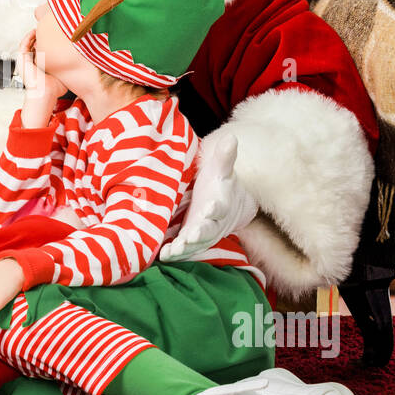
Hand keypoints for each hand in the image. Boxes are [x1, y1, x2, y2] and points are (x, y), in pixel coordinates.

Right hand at [16, 30, 66, 123]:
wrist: (45, 93)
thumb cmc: (54, 88)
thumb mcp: (63, 73)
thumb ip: (68, 66)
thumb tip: (80, 60)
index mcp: (38, 66)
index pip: (41, 50)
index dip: (47, 42)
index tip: (55, 36)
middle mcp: (31, 63)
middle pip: (33, 44)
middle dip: (40, 36)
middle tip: (48, 29)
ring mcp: (25, 61)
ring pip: (27, 43)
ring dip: (33, 35)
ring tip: (41, 27)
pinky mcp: (22, 60)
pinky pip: (23, 44)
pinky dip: (28, 37)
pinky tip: (35, 31)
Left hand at [160, 130, 258, 261]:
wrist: (230, 206)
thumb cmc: (219, 184)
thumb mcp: (222, 170)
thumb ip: (225, 157)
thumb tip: (231, 138)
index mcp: (221, 203)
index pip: (220, 206)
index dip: (216, 208)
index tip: (210, 208)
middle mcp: (214, 222)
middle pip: (208, 230)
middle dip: (199, 233)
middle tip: (189, 237)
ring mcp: (204, 235)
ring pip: (196, 244)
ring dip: (185, 249)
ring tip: (172, 252)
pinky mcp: (193, 242)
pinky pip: (186, 250)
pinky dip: (176, 254)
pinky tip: (163, 256)